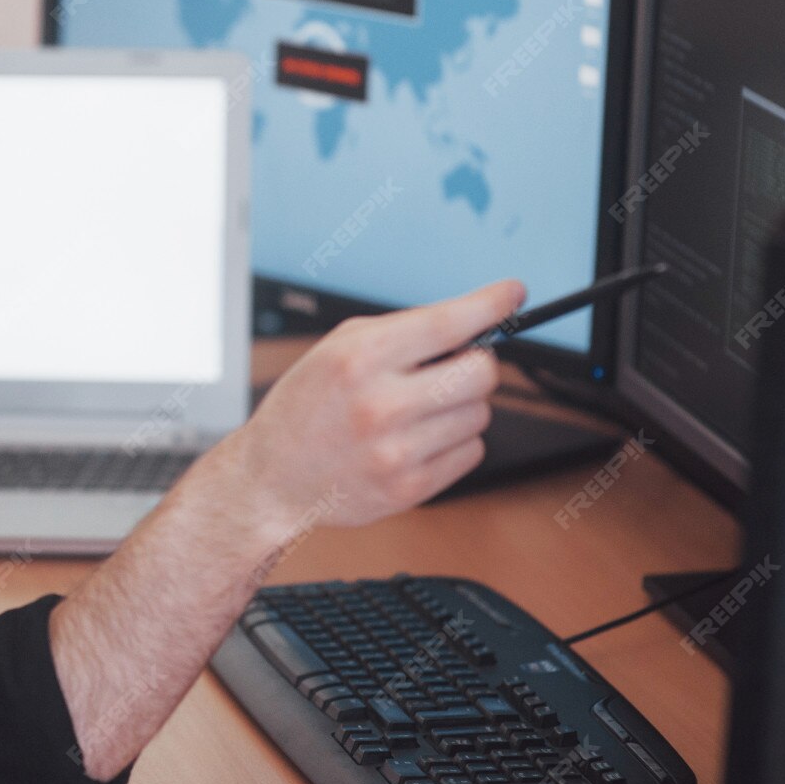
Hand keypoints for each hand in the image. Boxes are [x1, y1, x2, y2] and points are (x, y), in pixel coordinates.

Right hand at [213, 279, 525, 539]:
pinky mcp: (409, 489)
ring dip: (461, 407)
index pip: (446, 323)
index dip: (490, 304)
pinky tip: (418, 440)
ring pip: (480, 414)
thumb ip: (402, 331)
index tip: (512, 293)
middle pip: (480, 372)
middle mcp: (380, 404)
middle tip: (451, 367)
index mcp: (360, 358)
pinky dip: (454, 443)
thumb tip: (472, 322)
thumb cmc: (305, 407)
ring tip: (419, 411)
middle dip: (474, 363)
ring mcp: (396, 451)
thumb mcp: (336, 348)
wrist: (272, 477)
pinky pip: (472, 452)